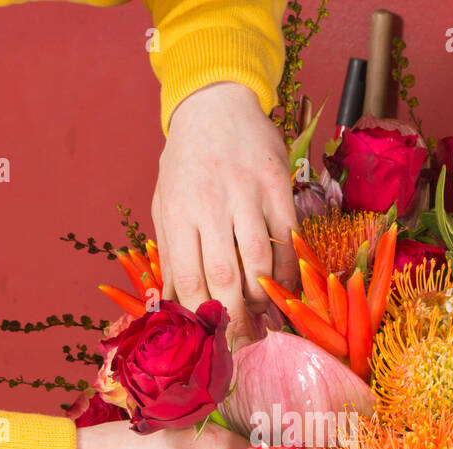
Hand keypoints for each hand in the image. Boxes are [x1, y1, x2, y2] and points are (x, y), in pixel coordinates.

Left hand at [152, 82, 298, 345]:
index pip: (188, 279)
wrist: (215, 104)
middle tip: (242, 339)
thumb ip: (171, 253)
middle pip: (224, 277)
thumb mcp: (165, 204)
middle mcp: (210, 204)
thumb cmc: (186, 163)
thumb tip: (172, 305)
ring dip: (263, 297)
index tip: (211, 339)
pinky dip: (286, 269)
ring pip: (258, 262)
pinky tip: (282, 284)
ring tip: (262, 312)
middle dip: (234, 318)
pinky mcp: (278, 186)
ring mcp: (246, 194)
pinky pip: (287, 239)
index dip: (202, 316)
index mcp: (177, 214)